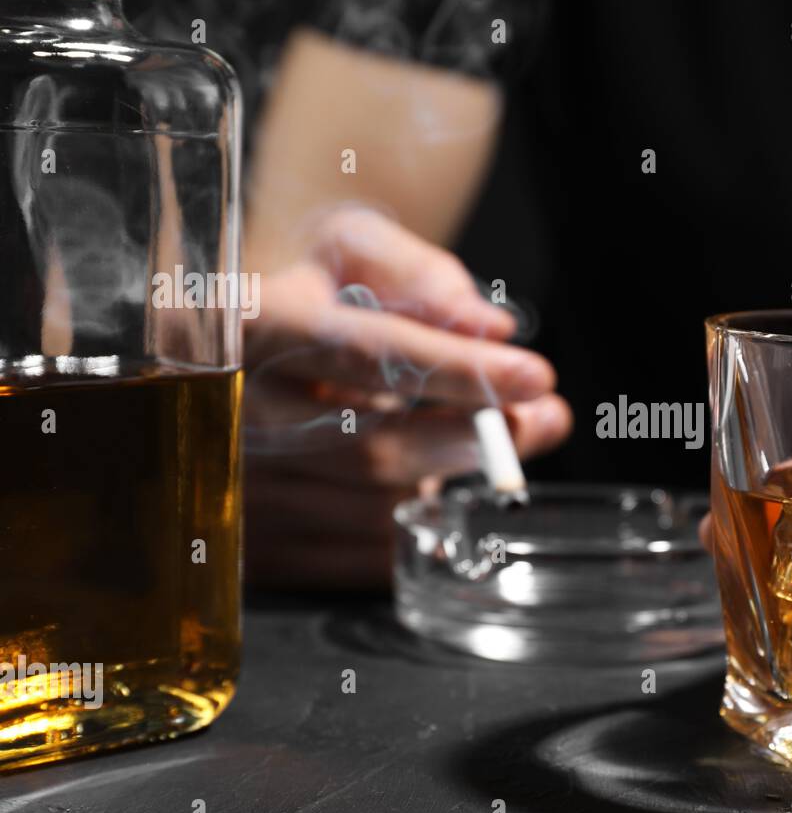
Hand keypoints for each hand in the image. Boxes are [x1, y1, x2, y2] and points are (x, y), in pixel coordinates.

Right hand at [242, 208, 570, 588]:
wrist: (228, 354)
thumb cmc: (306, 297)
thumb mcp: (351, 252)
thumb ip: (423, 279)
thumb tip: (492, 330)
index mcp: (250, 326)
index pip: (367, 355)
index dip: (459, 371)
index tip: (536, 377)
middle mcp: (228, 416)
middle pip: (372, 451)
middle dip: (472, 438)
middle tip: (542, 417)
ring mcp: (235, 493)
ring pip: (376, 509)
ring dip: (447, 479)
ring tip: (470, 440)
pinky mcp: (255, 549)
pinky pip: (363, 559)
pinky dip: (416, 525)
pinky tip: (426, 483)